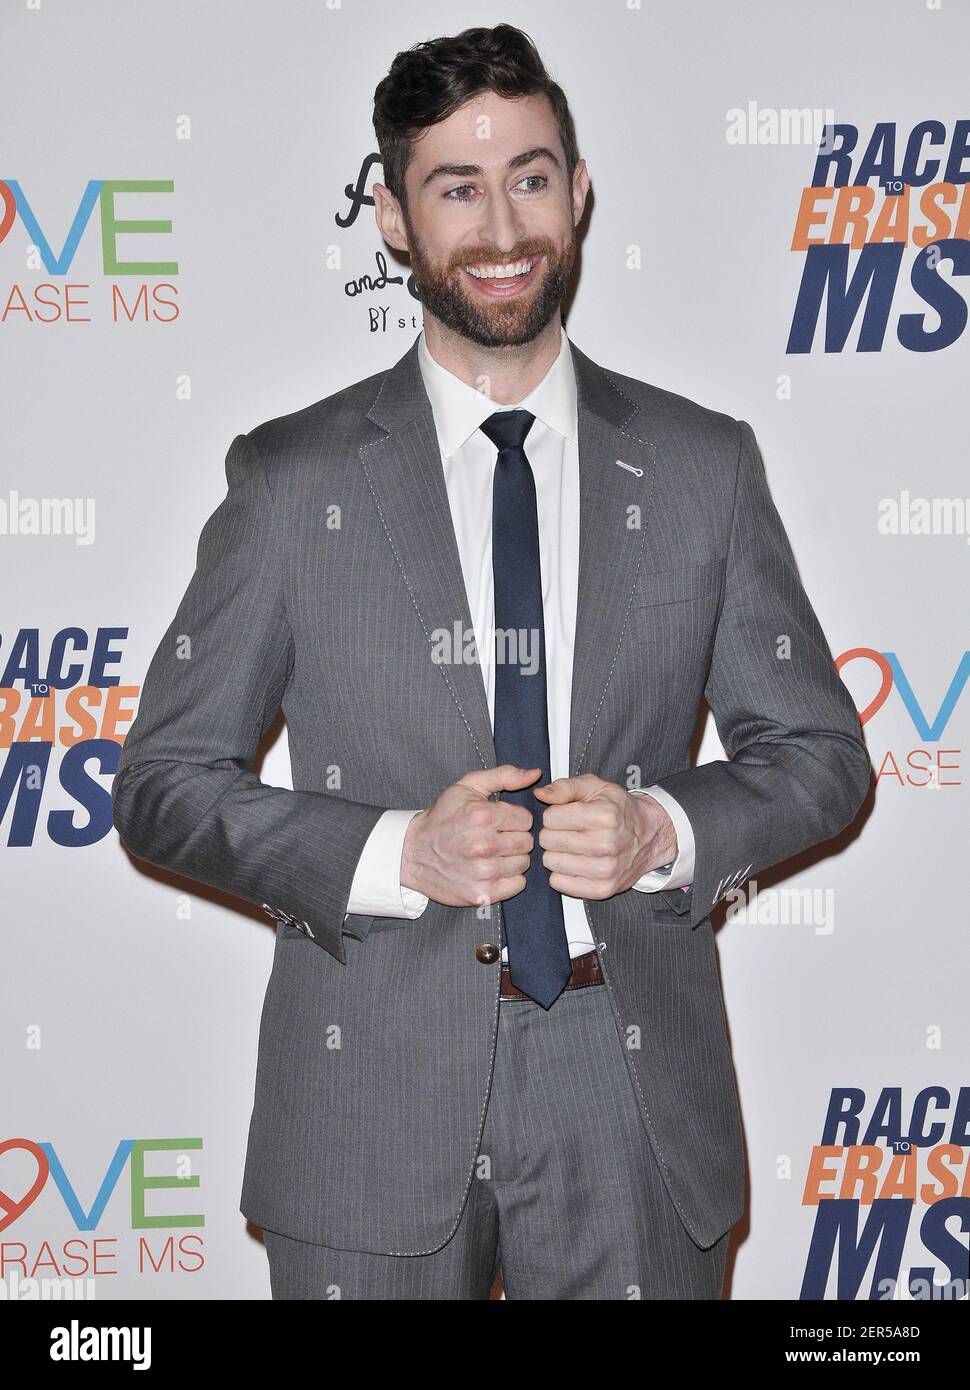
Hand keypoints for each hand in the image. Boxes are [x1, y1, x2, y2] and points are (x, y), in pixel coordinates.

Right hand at [401, 764, 539, 907]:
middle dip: (514, 838)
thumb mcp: (467, 786)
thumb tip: (536, 774)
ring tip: (492, 854)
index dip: (514, 818)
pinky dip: (509, 878)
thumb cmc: (441, 818)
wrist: (412, 852)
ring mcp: (482, 872)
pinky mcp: (482, 894)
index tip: (499, 821)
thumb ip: (504, 775)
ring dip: (512, 858)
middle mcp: (483, 845)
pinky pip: (517, 884)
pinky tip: (493, 870)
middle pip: (527, 842)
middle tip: (495, 837)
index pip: (526, 820)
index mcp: (482, 816)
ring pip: (523, 864)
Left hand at [534, 773, 677, 899]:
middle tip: (568, 831)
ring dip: (556, 853)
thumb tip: (540, 794)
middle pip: (548, 841)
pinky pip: (559, 883)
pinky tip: (574, 862)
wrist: (649, 836)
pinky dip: (561, 873)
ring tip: (572, 846)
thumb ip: (565, 787)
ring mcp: (605, 870)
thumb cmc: (619, 810)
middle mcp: (606, 844)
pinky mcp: (602, 889)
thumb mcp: (595, 787)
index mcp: (605, 816)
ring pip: (551, 862)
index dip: (554, 814)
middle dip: (552, 833)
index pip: (550, 819)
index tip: (566, 815)